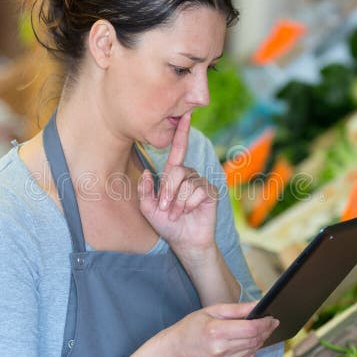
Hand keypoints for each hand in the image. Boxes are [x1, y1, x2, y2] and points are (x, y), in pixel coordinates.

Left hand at [139, 112, 217, 258]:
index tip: (186, 115)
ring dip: (177, 202)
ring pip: (186, 183)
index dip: (181, 133)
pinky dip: (189, 204)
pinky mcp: (210, 192)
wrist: (184, 240)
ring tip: (177, 213)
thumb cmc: (167, 223)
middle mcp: (188, 175)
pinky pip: (198, 191)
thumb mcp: (148, 208)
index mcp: (173, 175)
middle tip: (165, 208)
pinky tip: (189, 212)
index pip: (178, 150)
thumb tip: (148, 173)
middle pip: (176, 170)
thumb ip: (145, 191)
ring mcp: (200, 182)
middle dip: (168, 192)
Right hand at [161, 302, 278, 356]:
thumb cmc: (193, 326)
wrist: (174, 350)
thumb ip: (238, 309)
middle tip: (270, 324)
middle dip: (265, 331)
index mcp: (215, 331)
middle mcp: (217, 350)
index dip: (265, 324)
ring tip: (258, 333)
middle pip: (253, 341)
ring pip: (250, 352)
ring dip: (258, 342)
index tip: (273, 318)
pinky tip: (247, 345)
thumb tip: (260, 305)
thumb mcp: (212, 311)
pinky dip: (249, 353)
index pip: (250, 329)